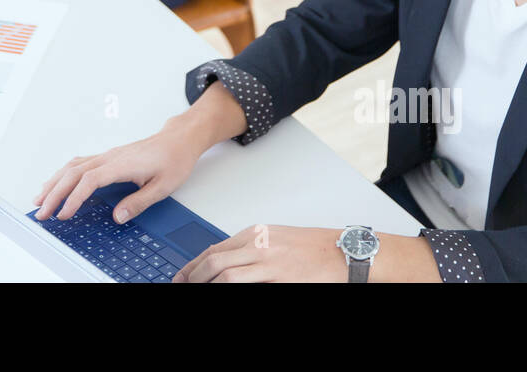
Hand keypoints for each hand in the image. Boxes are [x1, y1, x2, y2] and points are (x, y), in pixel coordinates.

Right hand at [33, 116, 213, 223]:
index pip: (90, 181)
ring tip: (40, 199)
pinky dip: (63, 174)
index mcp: (122, 164)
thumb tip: (118, 216)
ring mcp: (107, 155)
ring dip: (54, 182)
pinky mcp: (108, 157)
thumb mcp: (164, 186)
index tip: (64, 214)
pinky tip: (57, 183)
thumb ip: (139, 202)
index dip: (74, 198)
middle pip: (74, 173)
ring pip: (72, 166)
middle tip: (42, 212)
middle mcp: (110, 157)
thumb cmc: (173, 159)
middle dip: (54, 193)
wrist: (178, 139)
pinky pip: (79, 163)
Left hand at [173, 225, 347, 281]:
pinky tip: (221, 293)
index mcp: (255, 234)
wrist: (344, 252)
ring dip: (206, 285)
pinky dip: (228, 290)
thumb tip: (223, 262)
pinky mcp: (279, 277)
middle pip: (213, 261)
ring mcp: (268, 261)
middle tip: (182, 286)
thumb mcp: (277, 240)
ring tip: (197, 292)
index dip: (193, 265)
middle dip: (193, 277)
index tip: (181, 276)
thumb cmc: (314, 247)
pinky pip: (244, 285)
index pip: (214, 249)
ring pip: (224, 274)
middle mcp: (258, 244)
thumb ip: (250, 248)